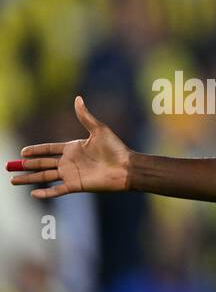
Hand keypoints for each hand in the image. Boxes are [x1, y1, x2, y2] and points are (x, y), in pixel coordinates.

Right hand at [7, 96, 131, 198]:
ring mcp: (72, 174)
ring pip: (45, 176)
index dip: (35, 150)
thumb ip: (85, 116)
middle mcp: (70, 162)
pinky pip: (57, 189)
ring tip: (13, 181)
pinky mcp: (76, 185)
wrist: (127, 168)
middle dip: (25, 165)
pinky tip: (33, 193)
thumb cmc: (116, 149)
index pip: (48, 149)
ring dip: (29, 179)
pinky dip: (45, 192)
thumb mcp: (99, 130)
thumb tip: (78, 98)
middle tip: (9, 167)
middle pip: (42, 163)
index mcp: (73, 148)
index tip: (22, 152)